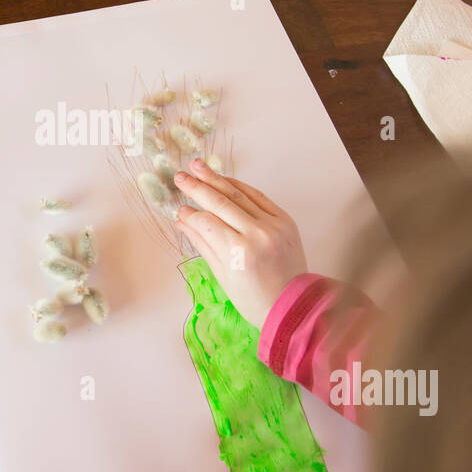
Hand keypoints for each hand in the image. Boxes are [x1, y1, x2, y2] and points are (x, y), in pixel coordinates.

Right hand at [174, 158, 307, 329]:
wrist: (293, 304)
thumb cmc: (254, 299)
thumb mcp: (222, 275)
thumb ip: (203, 244)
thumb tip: (182, 221)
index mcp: (238, 253)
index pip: (207, 223)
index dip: (190, 214)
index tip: (179, 209)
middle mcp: (256, 234)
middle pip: (220, 203)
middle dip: (197, 187)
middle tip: (179, 176)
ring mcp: (273, 225)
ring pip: (239, 194)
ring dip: (216, 179)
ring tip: (197, 166)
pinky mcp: (285, 220)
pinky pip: (258, 197)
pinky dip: (240, 186)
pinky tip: (224, 179)